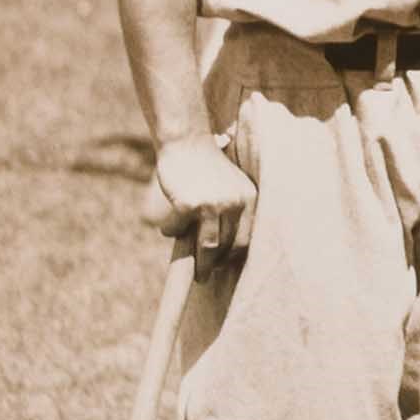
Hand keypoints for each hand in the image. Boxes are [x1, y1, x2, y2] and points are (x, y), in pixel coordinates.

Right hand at [150, 133, 255, 278]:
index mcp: (249, 198)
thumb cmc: (208, 167)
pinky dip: (172, 232)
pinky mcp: (189, 205)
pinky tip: (170, 228)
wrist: (187, 141)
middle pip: (227, 246)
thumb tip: (222, 252)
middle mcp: (235, 203)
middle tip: (206, 277)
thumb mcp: (230, 187)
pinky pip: (178, 230)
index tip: (225, 266)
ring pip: (208, 246)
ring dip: (200, 264)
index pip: (246, 238)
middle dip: (216, 265)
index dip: (235, 256)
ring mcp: (212, 204)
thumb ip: (231, 213)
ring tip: (197, 274)